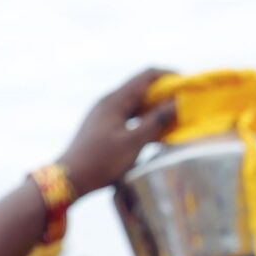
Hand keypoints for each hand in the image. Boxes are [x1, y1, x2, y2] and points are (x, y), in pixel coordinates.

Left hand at [58, 68, 176, 196]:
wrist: (68, 180)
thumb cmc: (100, 162)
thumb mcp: (132, 143)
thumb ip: (156, 121)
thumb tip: (177, 102)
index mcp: (115, 100)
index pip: (147, 76)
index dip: (169, 76)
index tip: (188, 86)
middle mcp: (108, 102)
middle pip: (141, 89)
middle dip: (165, 94)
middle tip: (185, 105)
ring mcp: (104, 115)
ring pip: (135, 104)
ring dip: (155, 109)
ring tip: (174, 120)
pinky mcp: (102, 128)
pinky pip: (128, 117)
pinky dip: (143, 120)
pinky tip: (154, 133)